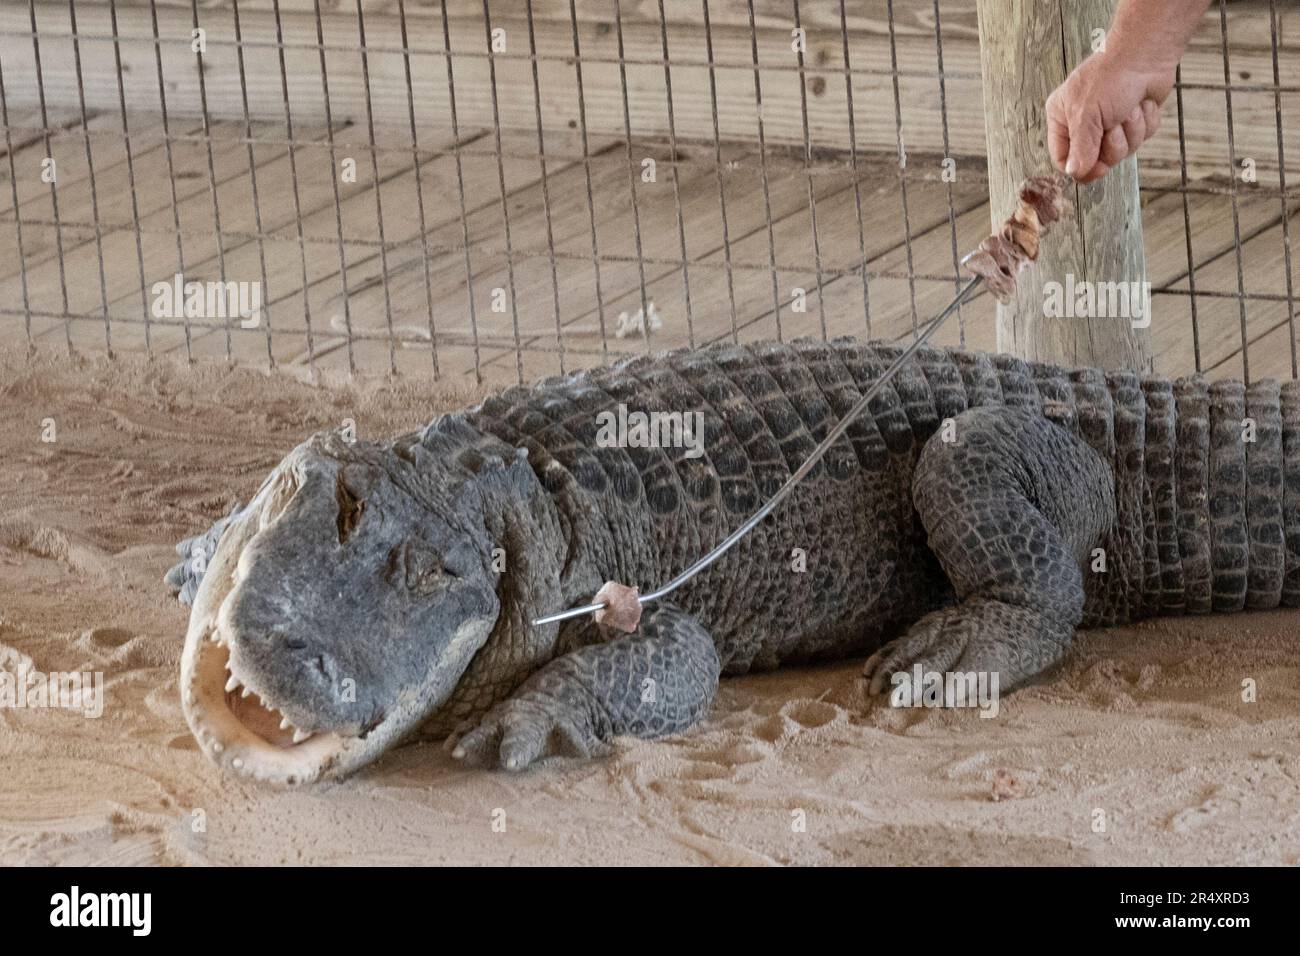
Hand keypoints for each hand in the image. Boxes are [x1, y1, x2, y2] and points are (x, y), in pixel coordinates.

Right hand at [1046, 50, 1173, 182]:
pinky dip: (1145, 123)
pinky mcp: (1133, 120)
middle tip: (1114, 123)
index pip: (1063, 158)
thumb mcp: (1087, 116)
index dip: (1081, 167)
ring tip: (1129, 108)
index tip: (1098, 168)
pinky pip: (1141, 138)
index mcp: (1062, 119)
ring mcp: (1110, 122)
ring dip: (1131, 131)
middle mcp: (1083, 123)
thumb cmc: (1111, 77)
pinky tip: (1141, 104)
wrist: (1146, 53)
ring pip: (1123, 150)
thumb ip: (1081, 148)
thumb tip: (1074, 172)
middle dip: (1113, 144)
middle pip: (1096, 159)